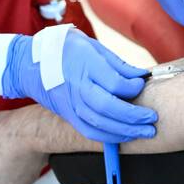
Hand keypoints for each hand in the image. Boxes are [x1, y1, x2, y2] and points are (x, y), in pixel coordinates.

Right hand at [2, 28, 155, 142]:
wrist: (30, 65)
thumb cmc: (66, 50)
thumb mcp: (92, 46)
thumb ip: (117, 64)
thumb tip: (141, 77)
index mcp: (85, 66)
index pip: (113, 83)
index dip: (132, 88)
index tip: (142, 86)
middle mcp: (78, 87)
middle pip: (108, 108)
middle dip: (133, 116)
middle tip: (152, 118)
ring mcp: (72, 104)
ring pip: (100, 124)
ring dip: (126, 131)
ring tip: (146, 132)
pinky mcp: (69, 116)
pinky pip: (90, 132)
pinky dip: (110, 137)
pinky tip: (126, 136)